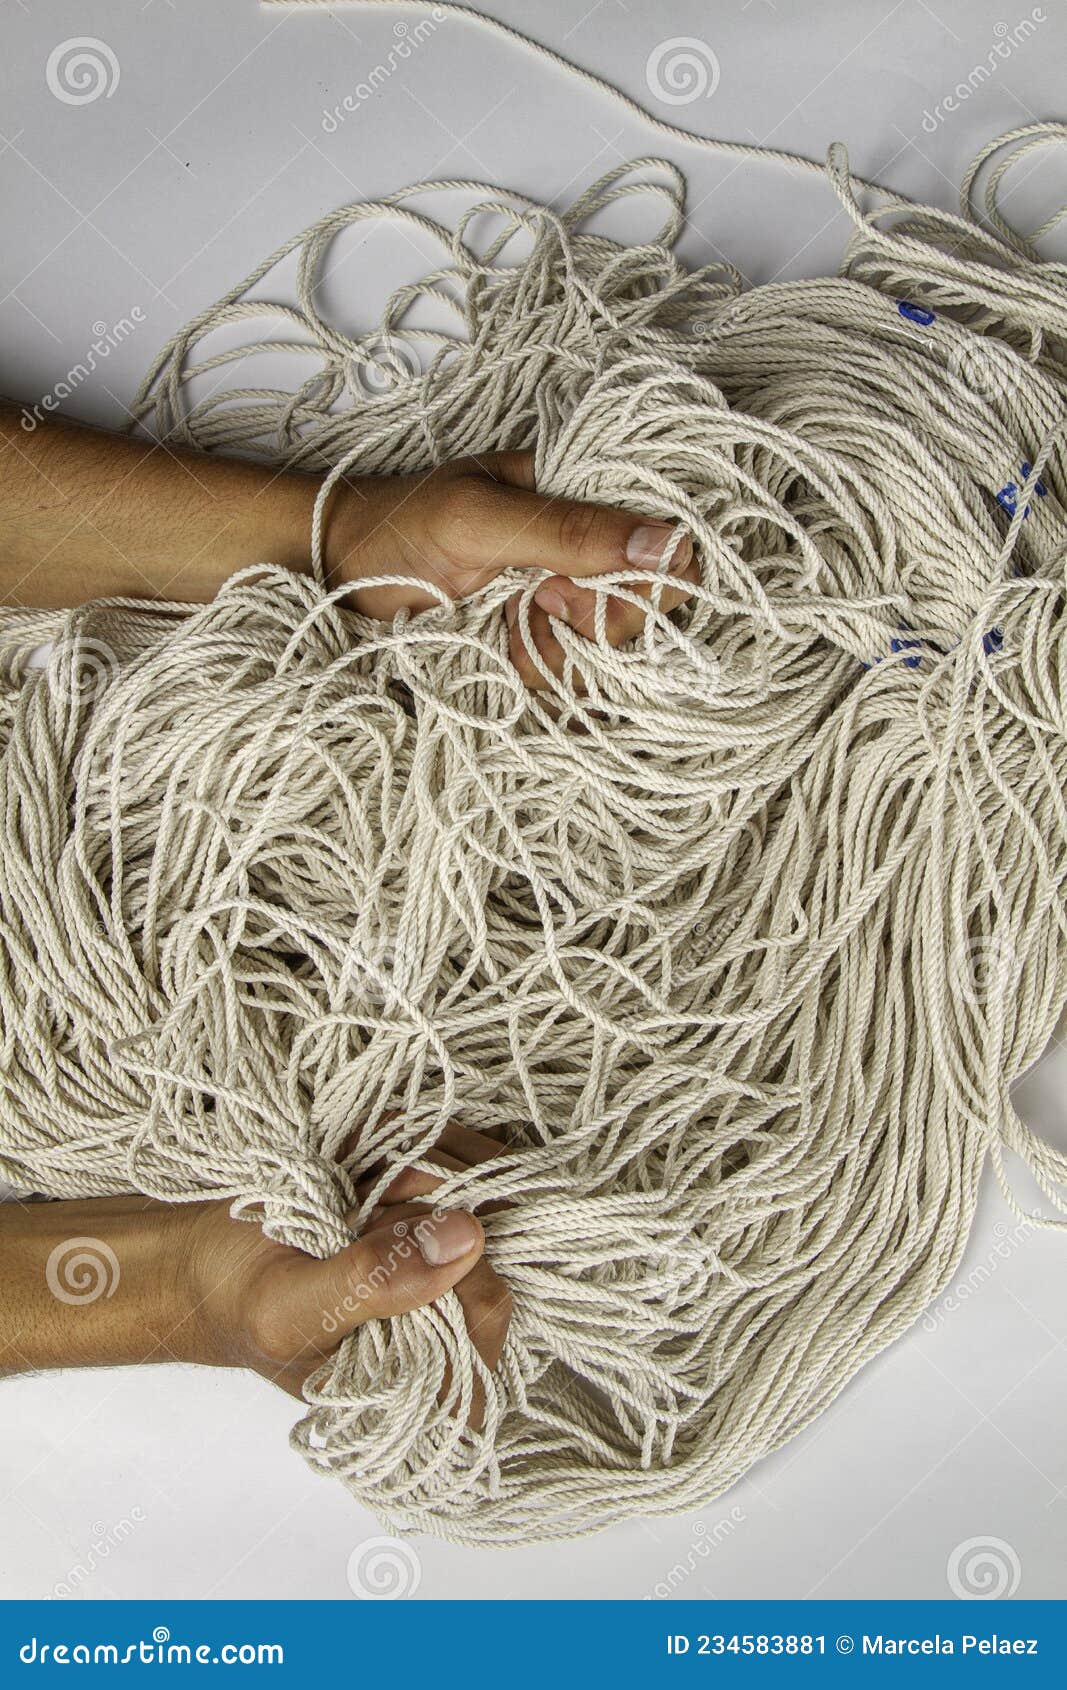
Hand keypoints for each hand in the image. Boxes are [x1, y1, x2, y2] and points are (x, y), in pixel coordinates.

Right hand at [0, 1124, 511, 1431]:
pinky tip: (356, 1165)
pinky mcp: (445, 1202)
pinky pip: (455, 1142)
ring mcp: (458, 1256)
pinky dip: (400, 1137)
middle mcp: (461, 1320)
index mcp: (436, 1382)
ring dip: (403, 1161)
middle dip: (413, 1197)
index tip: (366, 1241)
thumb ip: (372, 1285)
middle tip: (347, 1210)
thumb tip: (467, 1239)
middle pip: (493, 1226)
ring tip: (345, 1191)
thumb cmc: (239, 1300)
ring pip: (477, 1171)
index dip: (433, 1258)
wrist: (205, 1258)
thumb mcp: (290, 1308)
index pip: (488, 1304)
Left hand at [326, 451, 696, 688]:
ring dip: (561, 650)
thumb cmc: (399, 527)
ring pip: (611, 646)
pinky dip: (541, 668)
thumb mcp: (481, 521)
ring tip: (510, 624)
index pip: (670, 539)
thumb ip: (570, 531)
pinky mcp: (541, 632)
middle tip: (537, 602)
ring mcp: (565, 590)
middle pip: (648, 603)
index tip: (582, 589)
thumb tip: (670, 542)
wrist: (335, 571)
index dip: (646, 579)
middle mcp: (585, 541)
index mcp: (583, 488)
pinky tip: (505, 648)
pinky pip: (574, 669)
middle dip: (596, 619)